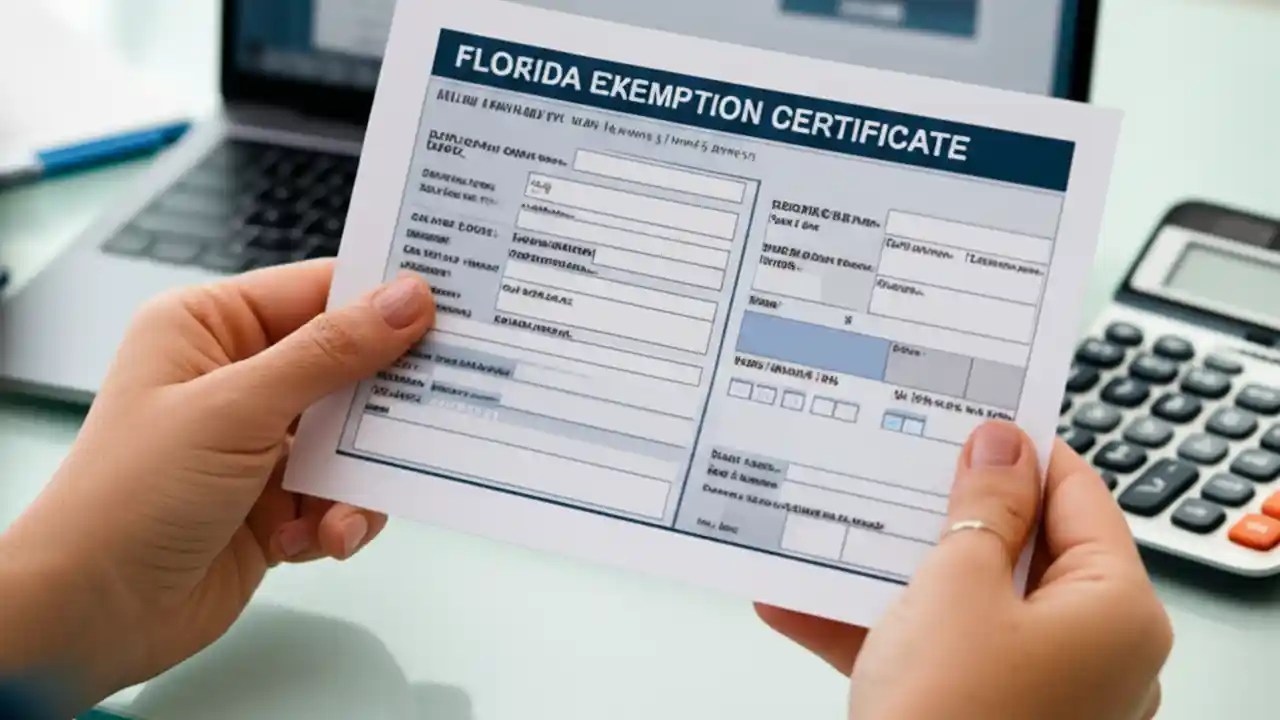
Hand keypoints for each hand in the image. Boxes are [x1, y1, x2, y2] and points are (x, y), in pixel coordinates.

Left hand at [0, 261, 434, 712]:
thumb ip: (330, 354)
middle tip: (424, 416)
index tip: (446, 313)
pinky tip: (310, 539)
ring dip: (355, 480)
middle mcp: (236, 377)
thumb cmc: (128, 497)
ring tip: (333, 511)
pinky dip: (336, 518)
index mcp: (210, 326)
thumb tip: (405, 301)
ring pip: (354, 439)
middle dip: (380, 405)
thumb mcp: (236, 409)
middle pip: (346, 367)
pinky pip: (341, 493)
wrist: (91, 614)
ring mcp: (258, 441)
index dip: (381, 301)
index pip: (317, 292)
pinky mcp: (274, 499)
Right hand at [758, 422, 1171, 719]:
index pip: (1076, 492)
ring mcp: (1039, 688)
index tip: (963, 414)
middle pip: (1017, 548)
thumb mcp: (957, 586)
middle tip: (891, 466)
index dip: (1016, 447)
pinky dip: (876, 629)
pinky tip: (798, 603)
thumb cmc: (954, 719)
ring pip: (965, 602)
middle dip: (940, 511)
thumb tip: (1001, 446)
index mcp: (1115, 608)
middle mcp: (1092, 650)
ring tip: (831, 530)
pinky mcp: (986, 714)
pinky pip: (933, 653)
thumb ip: (982, 507)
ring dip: (891, 572)